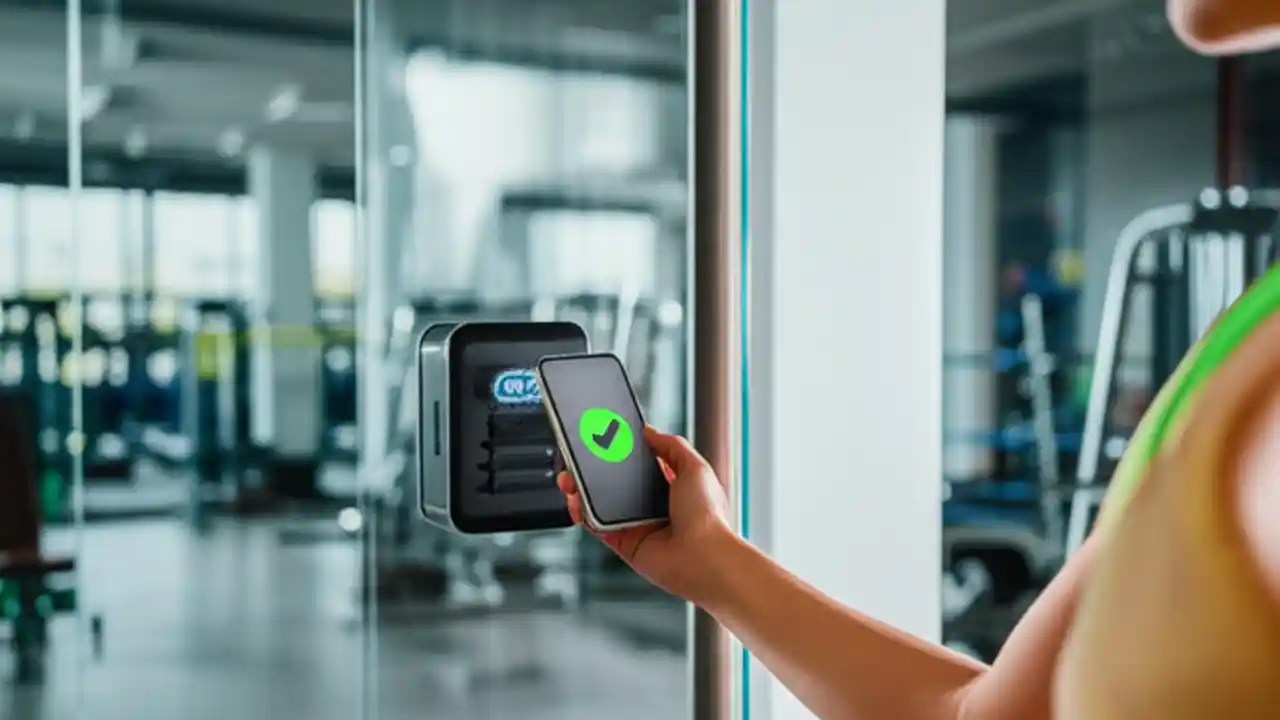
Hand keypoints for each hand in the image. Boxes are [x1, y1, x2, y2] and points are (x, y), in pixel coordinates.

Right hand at [557, 425, 733, 603]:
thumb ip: (671, 446)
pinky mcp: (625, 543)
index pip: (641, 464)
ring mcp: (637, 525)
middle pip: (616, 483)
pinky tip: (576, 502)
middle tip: (578, 459)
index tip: (603, 440)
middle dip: (594, 470)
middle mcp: (654, 506)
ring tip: (569, 478)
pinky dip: (583, 514)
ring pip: (601, 504)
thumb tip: (649, 431)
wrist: (703, 557)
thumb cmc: (707, 516)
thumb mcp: (695, 467)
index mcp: (673, 486)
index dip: (621, 452)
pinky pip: (597, 527)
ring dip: (582, 490)